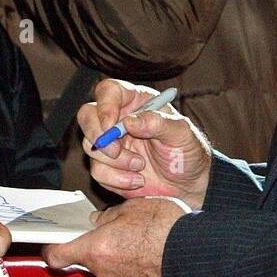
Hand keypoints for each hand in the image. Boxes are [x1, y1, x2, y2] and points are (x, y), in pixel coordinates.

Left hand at [44, 197, 184, 276]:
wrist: (195, 258)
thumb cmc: (167, 230)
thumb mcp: (134, 207)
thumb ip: (109, 215)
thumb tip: (102, 220)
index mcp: (96, 248)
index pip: (57, 255)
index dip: (53, 247)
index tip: (54, 242)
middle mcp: (104, 271)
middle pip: (87, 258)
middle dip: (97, 244)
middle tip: (115, 229)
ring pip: (109, 267)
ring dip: (118, 255)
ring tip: (140, 239)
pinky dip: (133, 266)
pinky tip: (150, 252)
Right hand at [79, 78, 211, 208]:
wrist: (189, 185)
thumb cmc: (188, 152)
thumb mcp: (181, 134)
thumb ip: (158, 123)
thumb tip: (130, 121)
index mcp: (137, 102)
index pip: (109, 91)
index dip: (104, 105)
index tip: (110, 126)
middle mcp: (119, 119)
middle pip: (87, 115)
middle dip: (98, 136)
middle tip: (117, 151)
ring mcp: (111, 143)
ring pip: (91, 146)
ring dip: (115, 162)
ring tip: (140, 166)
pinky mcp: (108, 166)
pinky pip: (97, 171)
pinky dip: (116, 179)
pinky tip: (137, 180)